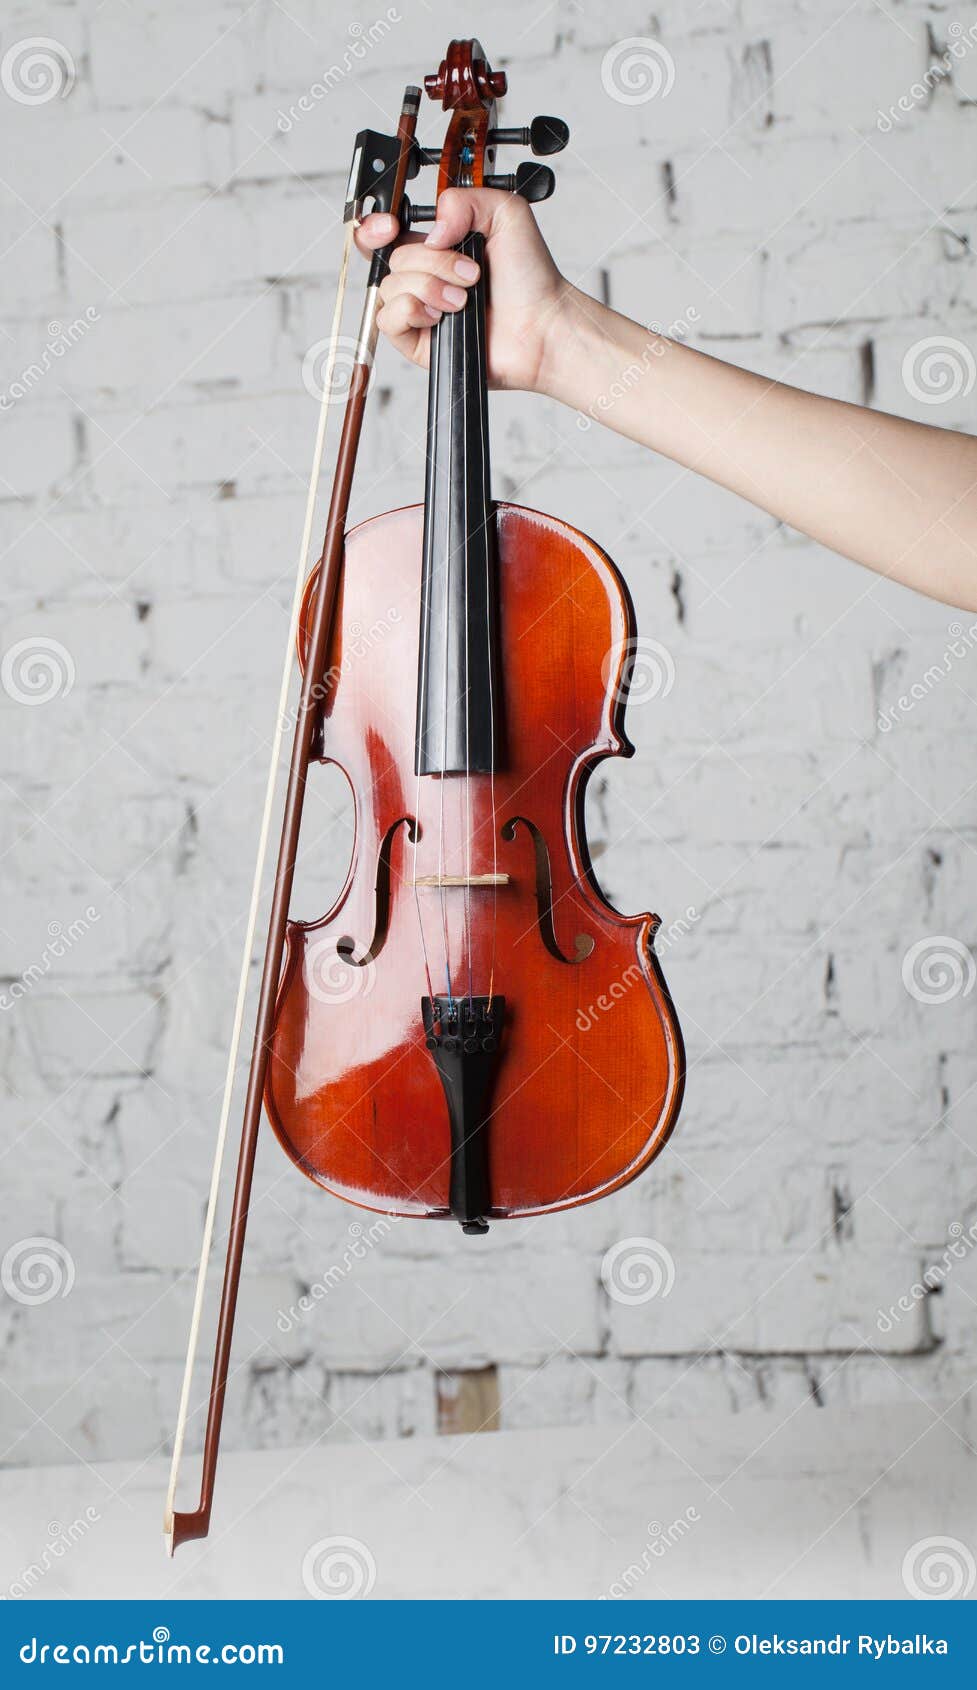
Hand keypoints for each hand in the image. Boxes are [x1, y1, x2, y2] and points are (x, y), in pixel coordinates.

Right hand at [354, 187, 569, 391]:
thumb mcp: (506, 213)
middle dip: (434, 263)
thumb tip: (432, 229)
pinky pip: (388, 319)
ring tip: (463, 299)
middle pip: (394, 257)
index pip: (388, 231)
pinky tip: (441, 316)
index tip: (391, 225)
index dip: (378, 226)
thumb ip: (465, 200)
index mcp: (438, 245)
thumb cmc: (530, 279)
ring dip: (430, 287)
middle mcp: (425, 276)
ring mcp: (420, 308)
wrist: (540, 326)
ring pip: (390, 286)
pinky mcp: (417, 341)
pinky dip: (412, 311)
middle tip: (471, 274)